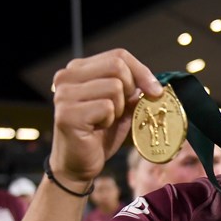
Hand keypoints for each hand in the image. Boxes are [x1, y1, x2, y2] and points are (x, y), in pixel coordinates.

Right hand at [50, 49, 163, 185]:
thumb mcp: (120, 107)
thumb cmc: (99, 134)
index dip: (141, 71)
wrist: (78, 165)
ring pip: (114, 87)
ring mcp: (64, 95)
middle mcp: (66, 77)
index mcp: (78, 69)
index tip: (155, 90)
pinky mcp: (67, 114)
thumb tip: (154, 83)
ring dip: (118, 108)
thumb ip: (132, 90)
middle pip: (117, 66)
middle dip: (130, 89)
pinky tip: (97, 129)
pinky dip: (110, 120)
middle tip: (122, 109)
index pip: (118, 55)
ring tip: (105, 121)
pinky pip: (107, 107)